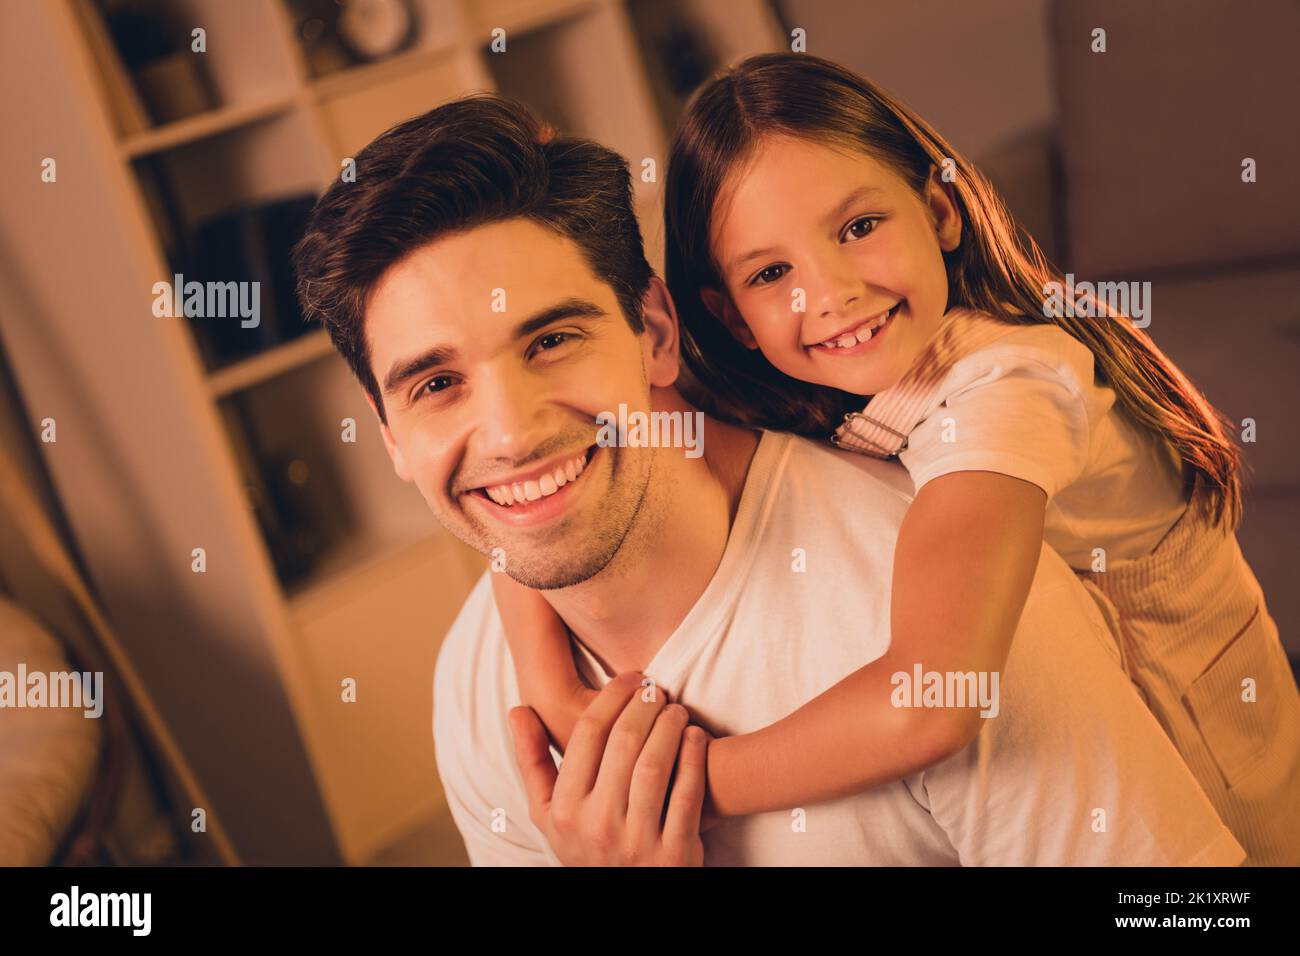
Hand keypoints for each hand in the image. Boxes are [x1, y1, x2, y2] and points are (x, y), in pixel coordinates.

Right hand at [509, 671, 709, 865]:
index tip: (630, 679)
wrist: (623, 900)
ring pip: (655, 765)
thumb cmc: (585, 845)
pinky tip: (695, 737)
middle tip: (657, 690)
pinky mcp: (675, 855)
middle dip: (645, 706)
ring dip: (670, 726)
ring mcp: (637, 843)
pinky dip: (694, 759)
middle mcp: (596, 826)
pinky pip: (688, 795)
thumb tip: (517, 710)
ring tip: (676, 710)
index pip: (587, 734)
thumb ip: (533, 763)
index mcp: (563, 810)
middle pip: (624, 743)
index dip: (612, 696)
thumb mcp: (549, 813)